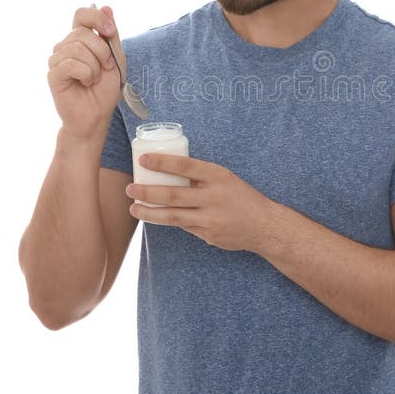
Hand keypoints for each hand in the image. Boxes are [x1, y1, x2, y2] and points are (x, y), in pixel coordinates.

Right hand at [47, 5, 124, 138]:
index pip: (82, 14)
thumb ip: (111, 35)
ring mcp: (57, 59)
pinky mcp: (53, 74)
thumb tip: (106, 7)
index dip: (96, 18)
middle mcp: (66, 46)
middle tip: (105, 68)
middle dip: (102, 52)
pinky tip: (86, 82)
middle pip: (83, 33)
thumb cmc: (105, 89)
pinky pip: (71, 63)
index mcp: (80, 39)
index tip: (110, 31)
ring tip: (94, 78)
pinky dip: (86, 74)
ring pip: (77, 48)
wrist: (97, 115)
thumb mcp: (116, 58)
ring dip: (95, 66)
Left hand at [125, 155, 278, 252]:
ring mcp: (210, 218)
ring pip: (173, 216)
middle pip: (173, 194)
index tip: (144, 159)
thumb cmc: (241, 197)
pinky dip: (169, 221)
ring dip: (150, 212)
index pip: (185, 165)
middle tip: (130, 188)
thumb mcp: (225, 179)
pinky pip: (184, 226)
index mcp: (218, 176)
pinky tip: (156, 217)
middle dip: (147, 191)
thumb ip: (201, 177)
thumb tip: (169, 171)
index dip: (162, 162)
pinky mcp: (208, 234)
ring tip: (134, 208)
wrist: (263, 225)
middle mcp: (213, 196)